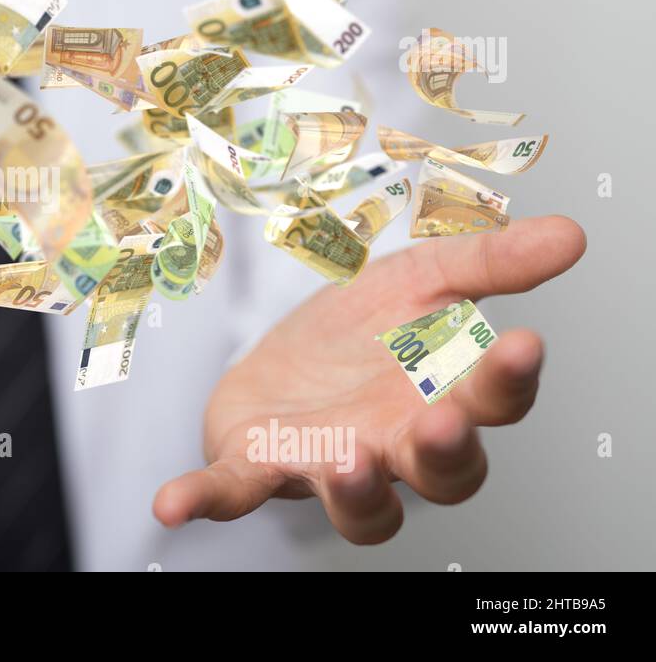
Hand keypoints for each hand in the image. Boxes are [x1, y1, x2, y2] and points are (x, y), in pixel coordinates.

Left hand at [153, 215, 584, 542]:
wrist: (280, 356)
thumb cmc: (357, 333)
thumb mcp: (417, 278)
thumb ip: (485, 262)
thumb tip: (570, 234)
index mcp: (440, 397)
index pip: (491, 402)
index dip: (507, 378)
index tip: (521, 342)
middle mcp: (395, 444)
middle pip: (440, 472)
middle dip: (444, 451)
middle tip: (441, 422)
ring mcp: (326, 463)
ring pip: (360, 508)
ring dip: (356, 492)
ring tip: (347, 458)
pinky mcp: (259, 465)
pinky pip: (234, 492)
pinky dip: (206, 498)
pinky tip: (172, 503)